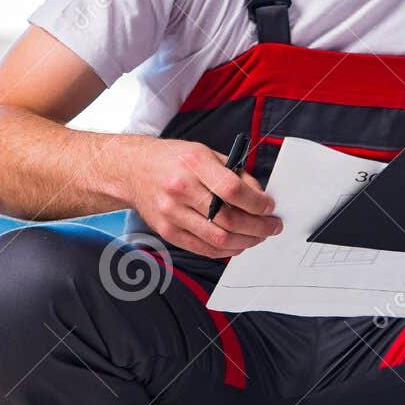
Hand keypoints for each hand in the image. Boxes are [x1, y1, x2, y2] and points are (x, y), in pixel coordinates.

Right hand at [116, 137, 282, 259]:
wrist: (132, 170)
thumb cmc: (172, 159)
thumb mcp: (206, 153)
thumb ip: (235, 174)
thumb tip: (260, 198)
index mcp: (194, 164)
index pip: (233, 190)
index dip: (257, 203)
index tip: (270, 207)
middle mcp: (181, 189)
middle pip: (228, 219)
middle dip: (258, 227)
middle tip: (271, 227)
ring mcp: (172, 213)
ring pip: (218, 239)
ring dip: (245, 242)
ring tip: (257, 237)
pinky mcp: (167, 231)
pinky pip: (203, 248)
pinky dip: (225, 250)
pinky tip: (237, 244)